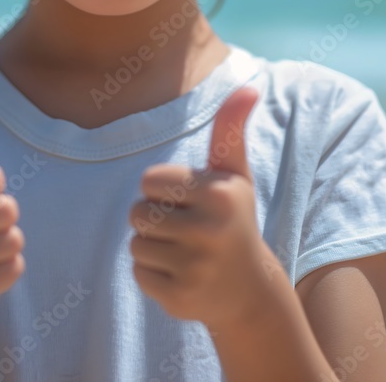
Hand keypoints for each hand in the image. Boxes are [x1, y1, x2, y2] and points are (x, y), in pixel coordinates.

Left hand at [128, 85, 268, 332]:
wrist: (250, 291)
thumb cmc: (232, 218)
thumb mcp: (234, 175)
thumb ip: (230, 129)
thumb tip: (248, 86)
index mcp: (217, 194)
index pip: (148, 180)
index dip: (161, 190)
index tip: (188, 201)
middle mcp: (209, 231)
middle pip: (136, 212)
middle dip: (154, 218)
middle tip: (186, 230)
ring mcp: (195, 268)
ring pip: (135, 244)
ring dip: (152, 247)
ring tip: (185, 252)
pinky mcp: (180, 299)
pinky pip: (138, 274)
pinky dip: (152, 275)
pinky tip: (182, 276)